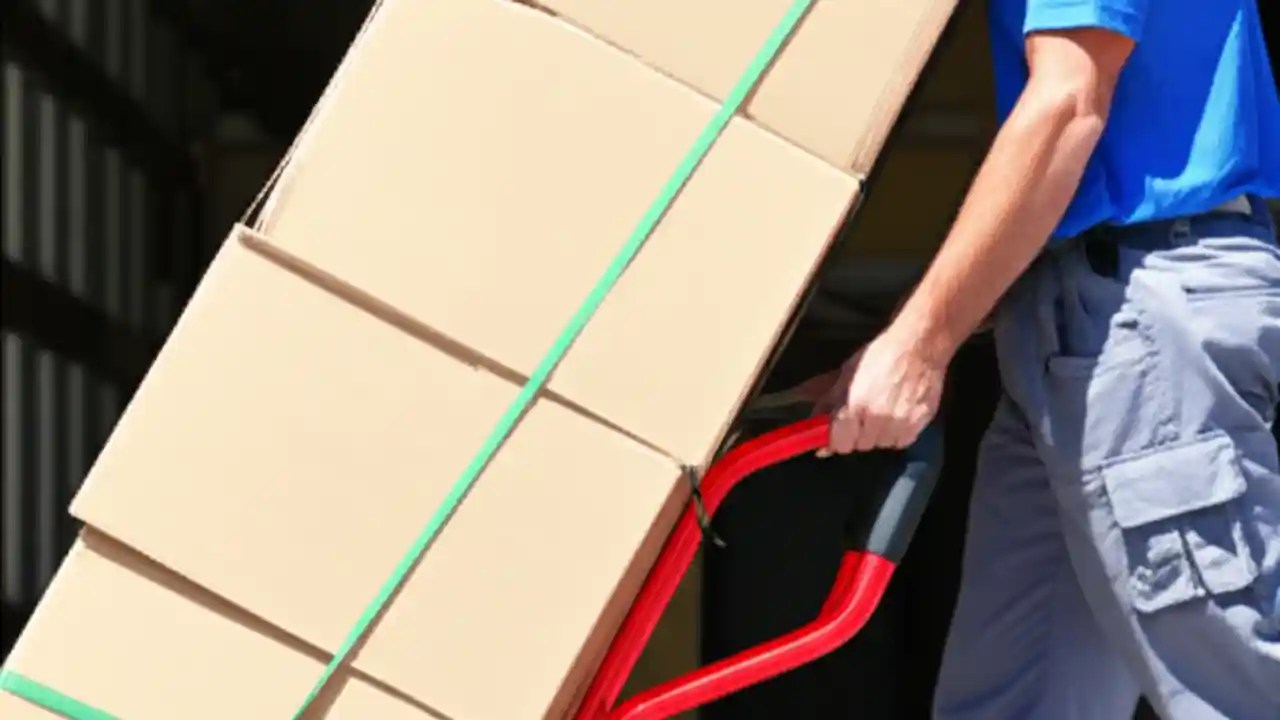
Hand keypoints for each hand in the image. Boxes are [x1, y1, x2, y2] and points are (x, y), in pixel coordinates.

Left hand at [818, 329, 946, 454]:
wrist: (918, 344)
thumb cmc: (880, 355)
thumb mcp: (847, 373)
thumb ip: (827, 401)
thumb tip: (811, 418)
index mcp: (855, 406)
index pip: (840, 444)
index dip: (836, 439)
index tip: (838, 432)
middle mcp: (878, 419)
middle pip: (861, 446)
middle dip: (857, 434)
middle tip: (863, 414)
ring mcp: (901, 423)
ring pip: (882, 445)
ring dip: (878, 434)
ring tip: (883, 410)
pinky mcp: (920, 423)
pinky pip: (902, 441)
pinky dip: (898, 433)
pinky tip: (898, 413)